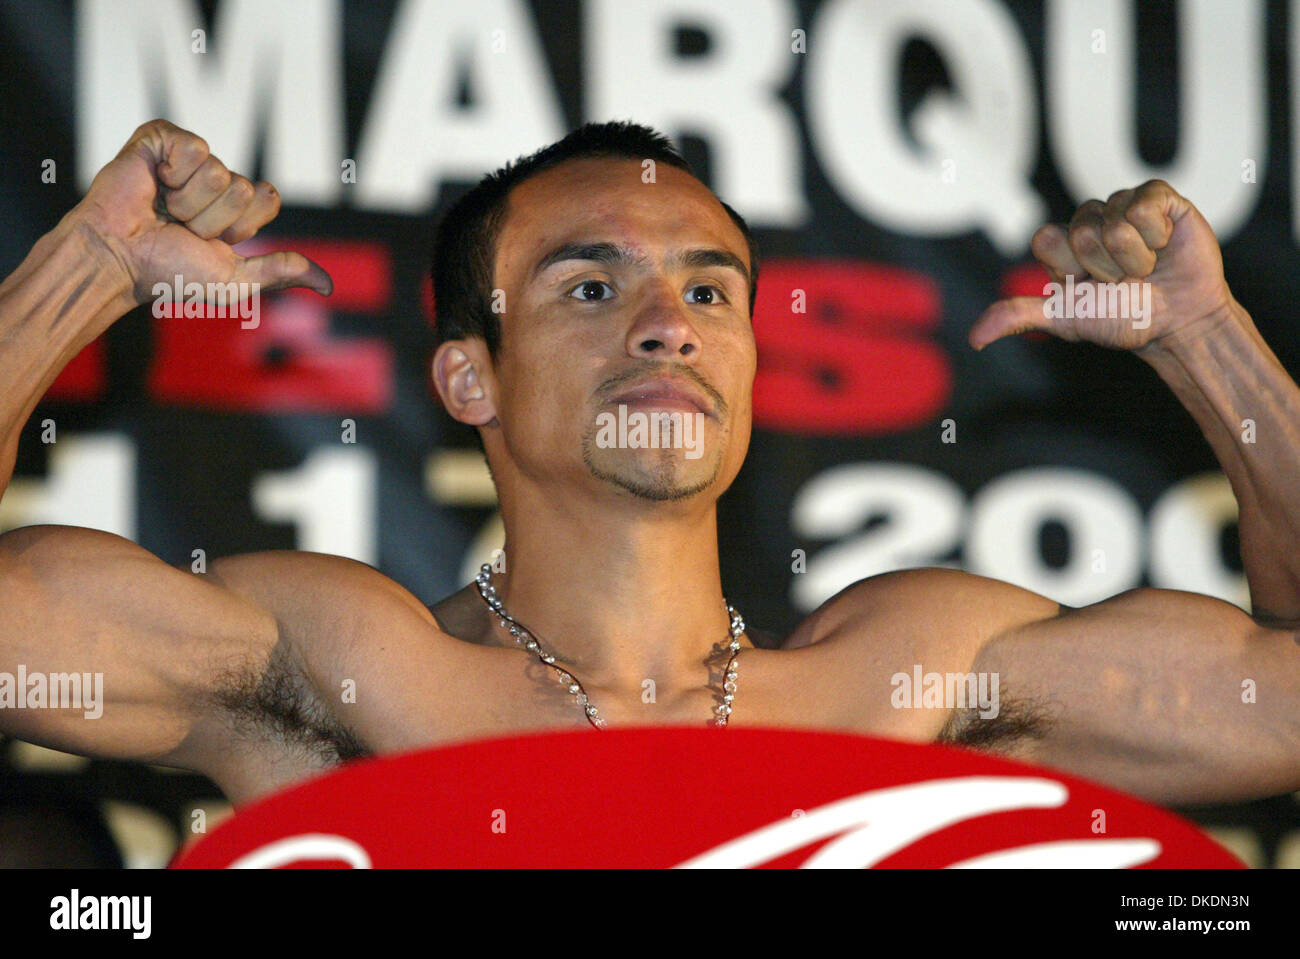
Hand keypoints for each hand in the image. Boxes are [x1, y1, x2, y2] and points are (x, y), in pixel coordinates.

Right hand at [71, 118, 331, 306]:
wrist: (121, 258)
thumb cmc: (169, 273)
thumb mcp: (235, 281)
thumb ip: (280, 271)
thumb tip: (328, 285)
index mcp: (234, 207)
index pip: (268, 199)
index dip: (242, 225)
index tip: (212, 239)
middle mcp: (215, 180)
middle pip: (246, 189)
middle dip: (213, 218)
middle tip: (179, 226)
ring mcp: (189, 157)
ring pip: (219, 172)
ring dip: (189, 203)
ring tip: (162, 209)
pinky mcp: (163, 137)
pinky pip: (194, 148)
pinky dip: (172, 175)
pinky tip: (152, 183)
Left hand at [969, 180, 1232, 352]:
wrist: (1178, 322)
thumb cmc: (1123, 319)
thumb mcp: (1065, 319)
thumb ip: (1019, 316)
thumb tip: (974, 338)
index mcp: (1062, 244)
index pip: (1045, 239)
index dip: (1069, 267)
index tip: (1088, 285)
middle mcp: (1089, 220)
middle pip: (1080, 232)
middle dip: (1106, 266)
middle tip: (1123, 279)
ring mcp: (1123, 206)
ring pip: (1114, 221)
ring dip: (1133, 257)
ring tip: (1147, 267)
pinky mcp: (1159, 198)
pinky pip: (1144, 206)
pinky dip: (1156, 237)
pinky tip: (1164, 246)